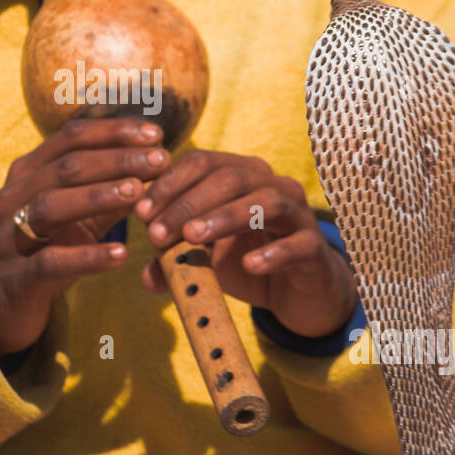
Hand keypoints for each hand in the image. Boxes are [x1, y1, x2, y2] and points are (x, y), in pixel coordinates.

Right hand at [0, 116, 170, 357]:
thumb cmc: (39, 252)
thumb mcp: (73, 218)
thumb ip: (105, 194)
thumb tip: (151, 167)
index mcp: (27, 174)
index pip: (71, 138)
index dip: (114, 132)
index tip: (155, 134)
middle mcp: (13, 197)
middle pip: (66, 167)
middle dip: (117, 159)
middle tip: (160, 160)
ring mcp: (9, 237)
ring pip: (52, 205)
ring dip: (98, 196)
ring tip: (139, 193)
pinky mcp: (16, 278)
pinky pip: (51, 262)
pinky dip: (87, 256)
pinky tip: (121, 254)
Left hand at [132, 150, 357, 338]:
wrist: (296, 291)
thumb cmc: (245, 262)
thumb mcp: (203, 261)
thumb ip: (173, 262)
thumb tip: (145, 276)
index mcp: (239, 176)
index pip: (201, 163)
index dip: (168, 184)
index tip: (139, 213)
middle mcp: (269, 184)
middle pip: (229, 177)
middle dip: (187, 203)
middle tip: (155, 233)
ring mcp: (297, 213)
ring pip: (265, 200)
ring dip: (224, 217)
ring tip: (192, 237)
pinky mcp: (314, 246)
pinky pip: (298, 243)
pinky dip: (272, 252)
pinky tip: (248, 265)